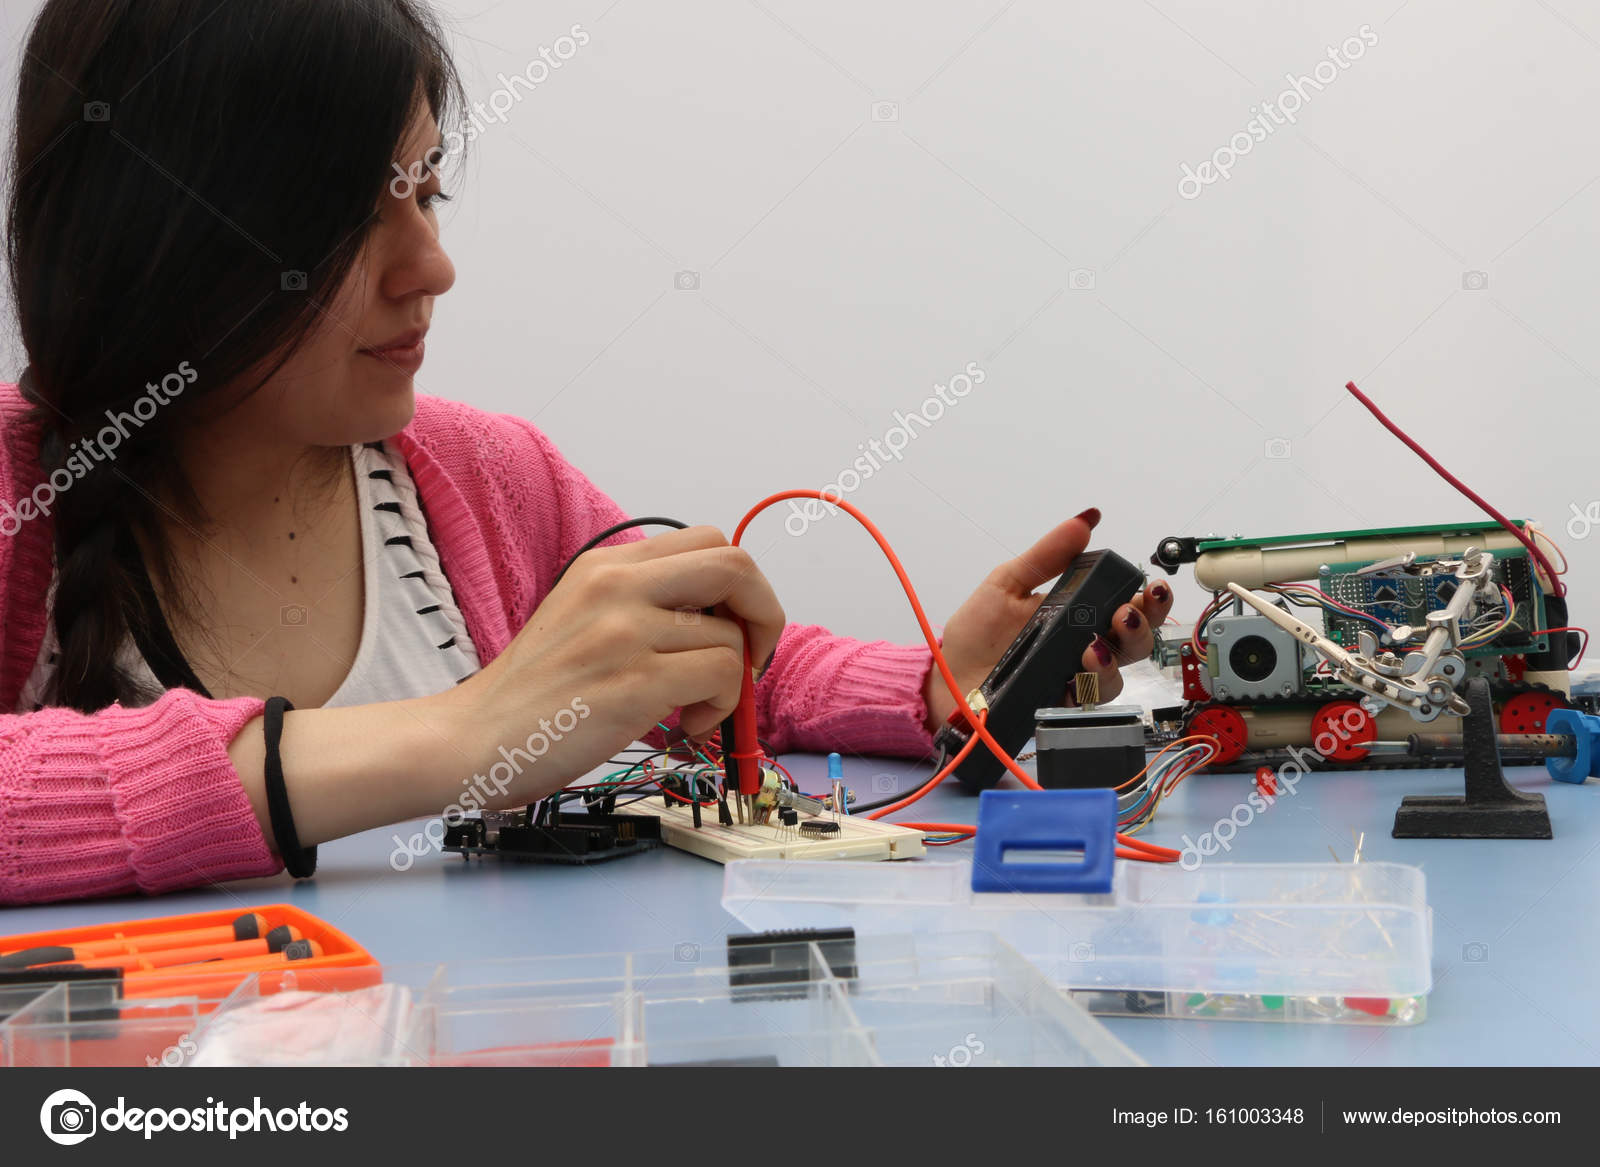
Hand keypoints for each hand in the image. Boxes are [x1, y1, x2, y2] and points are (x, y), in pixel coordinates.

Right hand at [448, 525, 785, 804]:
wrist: (472, 739)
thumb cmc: (534, 694)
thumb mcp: (581, 616)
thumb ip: (643, 603)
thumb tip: (724, 616)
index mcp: (606, 566)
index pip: (710, 541)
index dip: (741, 585)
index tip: (734, 625)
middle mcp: (616, 586)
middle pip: (737, 566)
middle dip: (764, 614)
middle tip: (750, 657)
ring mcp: (624, 631)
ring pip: (732, 636)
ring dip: (733, 683)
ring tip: (694, 710)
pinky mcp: (634, 682)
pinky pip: (722, 677)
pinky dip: (721, 709)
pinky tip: (686, 727)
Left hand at [921, 508, 1173, 730]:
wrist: (950, 675)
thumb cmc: (978, 631)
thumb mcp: (1009, 583)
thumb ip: (1049, 555)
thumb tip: (1086, 519)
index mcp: (1079, 613)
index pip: (1127, 604)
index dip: (1148, 599)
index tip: (1151, 588)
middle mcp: (1085, 645)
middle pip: (1135, 640)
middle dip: (1143, 626)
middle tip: (1127, 615)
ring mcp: (1074, 676)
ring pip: (1119, 673)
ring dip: (1114, 657)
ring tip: (1093, 647)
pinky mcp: (1061, 702)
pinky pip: (1090, 699)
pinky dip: (1090, 683)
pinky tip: (1079, 670)